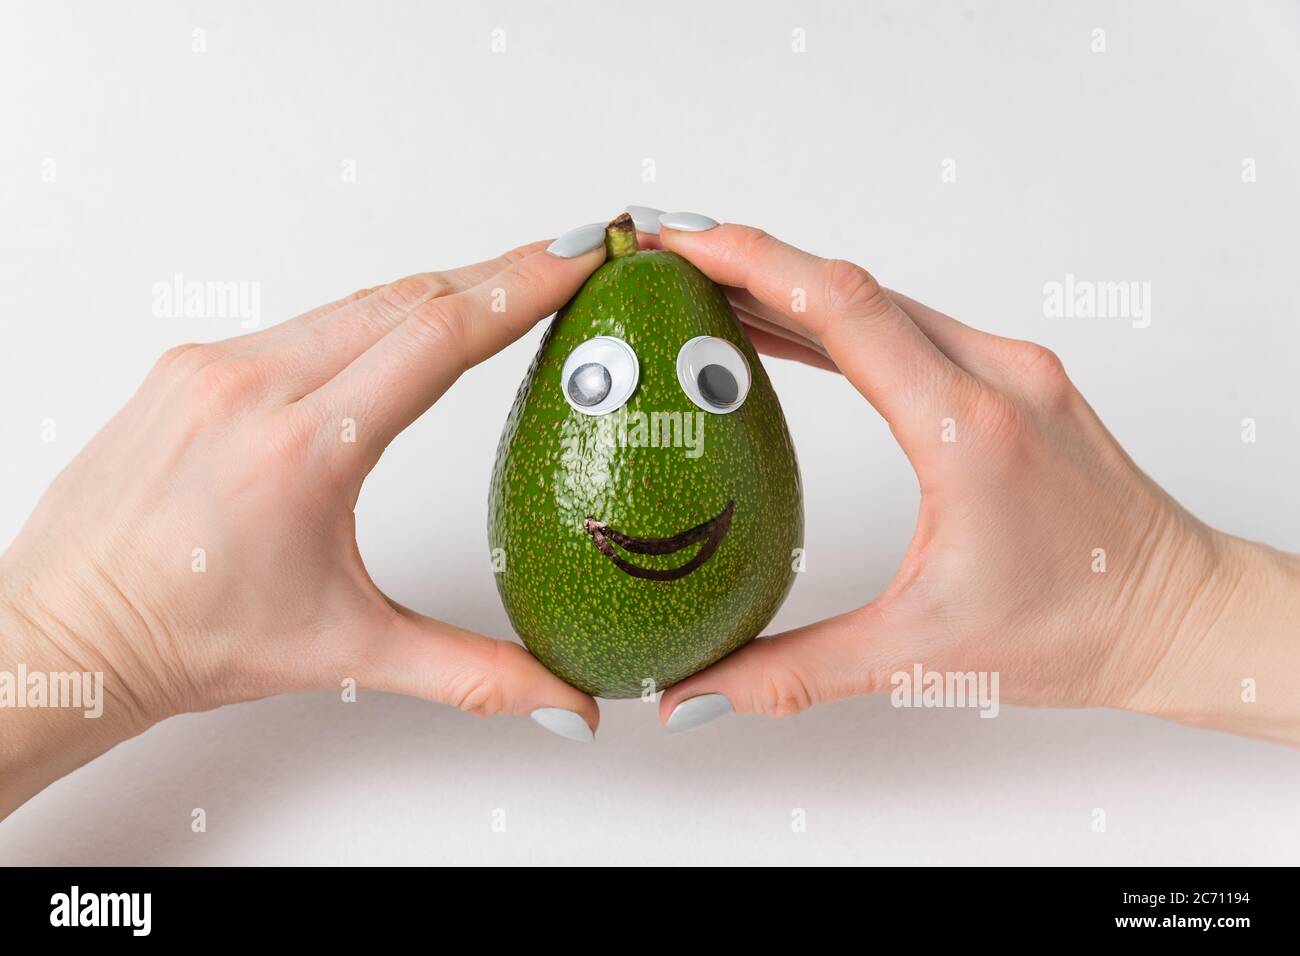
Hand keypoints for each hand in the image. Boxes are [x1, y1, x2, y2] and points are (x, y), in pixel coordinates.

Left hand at [0, 235, 608, 817]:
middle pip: (405, 299)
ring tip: (499, 283)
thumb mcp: (349, 654)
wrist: (67, 632)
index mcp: (301, 451)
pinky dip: (368, 316)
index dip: (520, 289)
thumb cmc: (186, 636)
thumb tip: (563, 703)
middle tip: (565, 254)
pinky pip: (302, 322)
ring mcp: (213, 368)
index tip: (575, 257)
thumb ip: (474, 675)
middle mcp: (251, 388)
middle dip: (497, 271)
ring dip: (435, 290)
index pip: (436, 338)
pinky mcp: (189, 365)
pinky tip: (399, 327)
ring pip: (353, 304)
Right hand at [647, 215, 1299, 744]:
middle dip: (749, 261)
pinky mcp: (1014, 379)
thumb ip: (794, 674)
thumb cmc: (1079, 628)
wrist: (1178, 614)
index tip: (679, 246)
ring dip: (791, 287)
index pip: (843, 308)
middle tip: (664, 260)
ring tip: (705, 290)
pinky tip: (787, 333)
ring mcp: (1011, 369)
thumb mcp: (920, 656)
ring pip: (882, 299)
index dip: (751, 263)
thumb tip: (695, 693)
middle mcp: (995, 377)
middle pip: (851, 286)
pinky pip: (910, 324)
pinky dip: (837, 319)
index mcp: (967, 430)